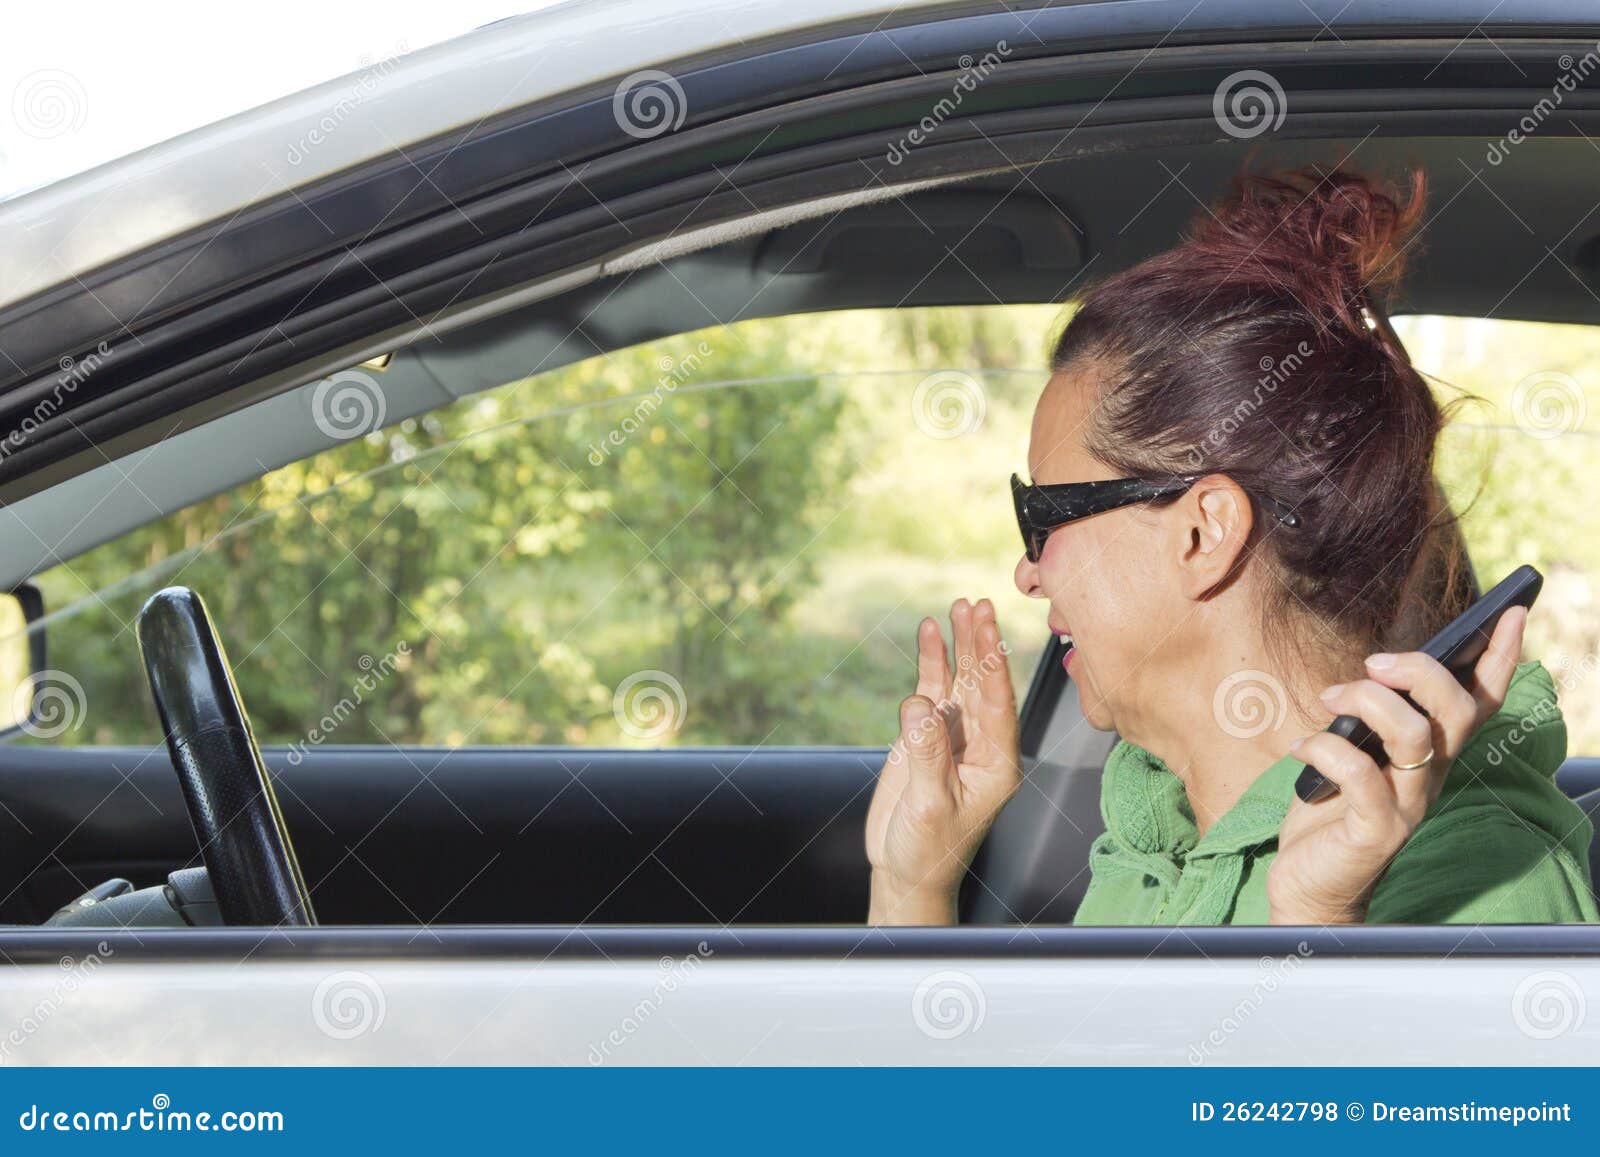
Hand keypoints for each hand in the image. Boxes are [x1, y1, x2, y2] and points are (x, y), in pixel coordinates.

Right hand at [865, 598, 1021, 924]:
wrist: (907, 870)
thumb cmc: (928, 850)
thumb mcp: (929, 806)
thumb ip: (927, 755)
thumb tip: (920, 705)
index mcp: (999, 764)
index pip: (1000, 706)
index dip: (995, 667)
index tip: (989, 632)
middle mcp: (983, 744)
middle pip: (985, 684)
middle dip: (982, 644)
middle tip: (979, 606)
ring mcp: (956, 736)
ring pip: (962, 681)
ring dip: (962, 645)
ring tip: (960, 607)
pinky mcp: (929, 735)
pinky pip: (934, 690)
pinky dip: (932, 661)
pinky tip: (931, 632)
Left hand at [1268, 607, 1528, 924]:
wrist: (1310, 884)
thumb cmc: (1331, 811)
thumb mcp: (1356, 753)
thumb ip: (1372, 718)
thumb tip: (1376, 670)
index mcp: (1431, 755)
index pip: (1479, 702)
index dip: (1498, 658)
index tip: (1507, 612)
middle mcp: (1430, 778)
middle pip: (1454, 711)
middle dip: (1418, 671)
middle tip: (1373, 663)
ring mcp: (1407, 807)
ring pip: (1415, 736)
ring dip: (1367, 701)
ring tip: (1329, 701)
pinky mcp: (1375, 831)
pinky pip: (1362, 777)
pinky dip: (1326, 750)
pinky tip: (1302, 748)